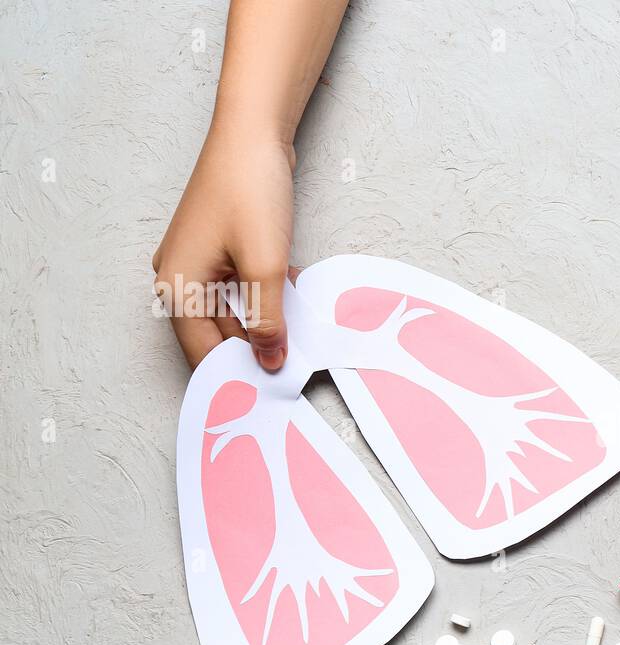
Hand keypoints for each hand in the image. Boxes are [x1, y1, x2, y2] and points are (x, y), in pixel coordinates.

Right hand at [152, 126, 293, 370]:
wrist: (252, 132)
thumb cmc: (249, 193)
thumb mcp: (265, 267)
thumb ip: (268, 321)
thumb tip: (271, 362)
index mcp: (177, 288)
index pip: (203, 352)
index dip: (238, 375)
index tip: (271, 394)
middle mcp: (178, 277)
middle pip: (217, 334)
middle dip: (256, 349)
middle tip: (294, 368)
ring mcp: (197, 261)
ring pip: (233, 310)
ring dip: (266, 321)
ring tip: (301, 333)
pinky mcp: (218, 248)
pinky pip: (240, 287)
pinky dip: (265, 295)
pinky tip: (294, 296)